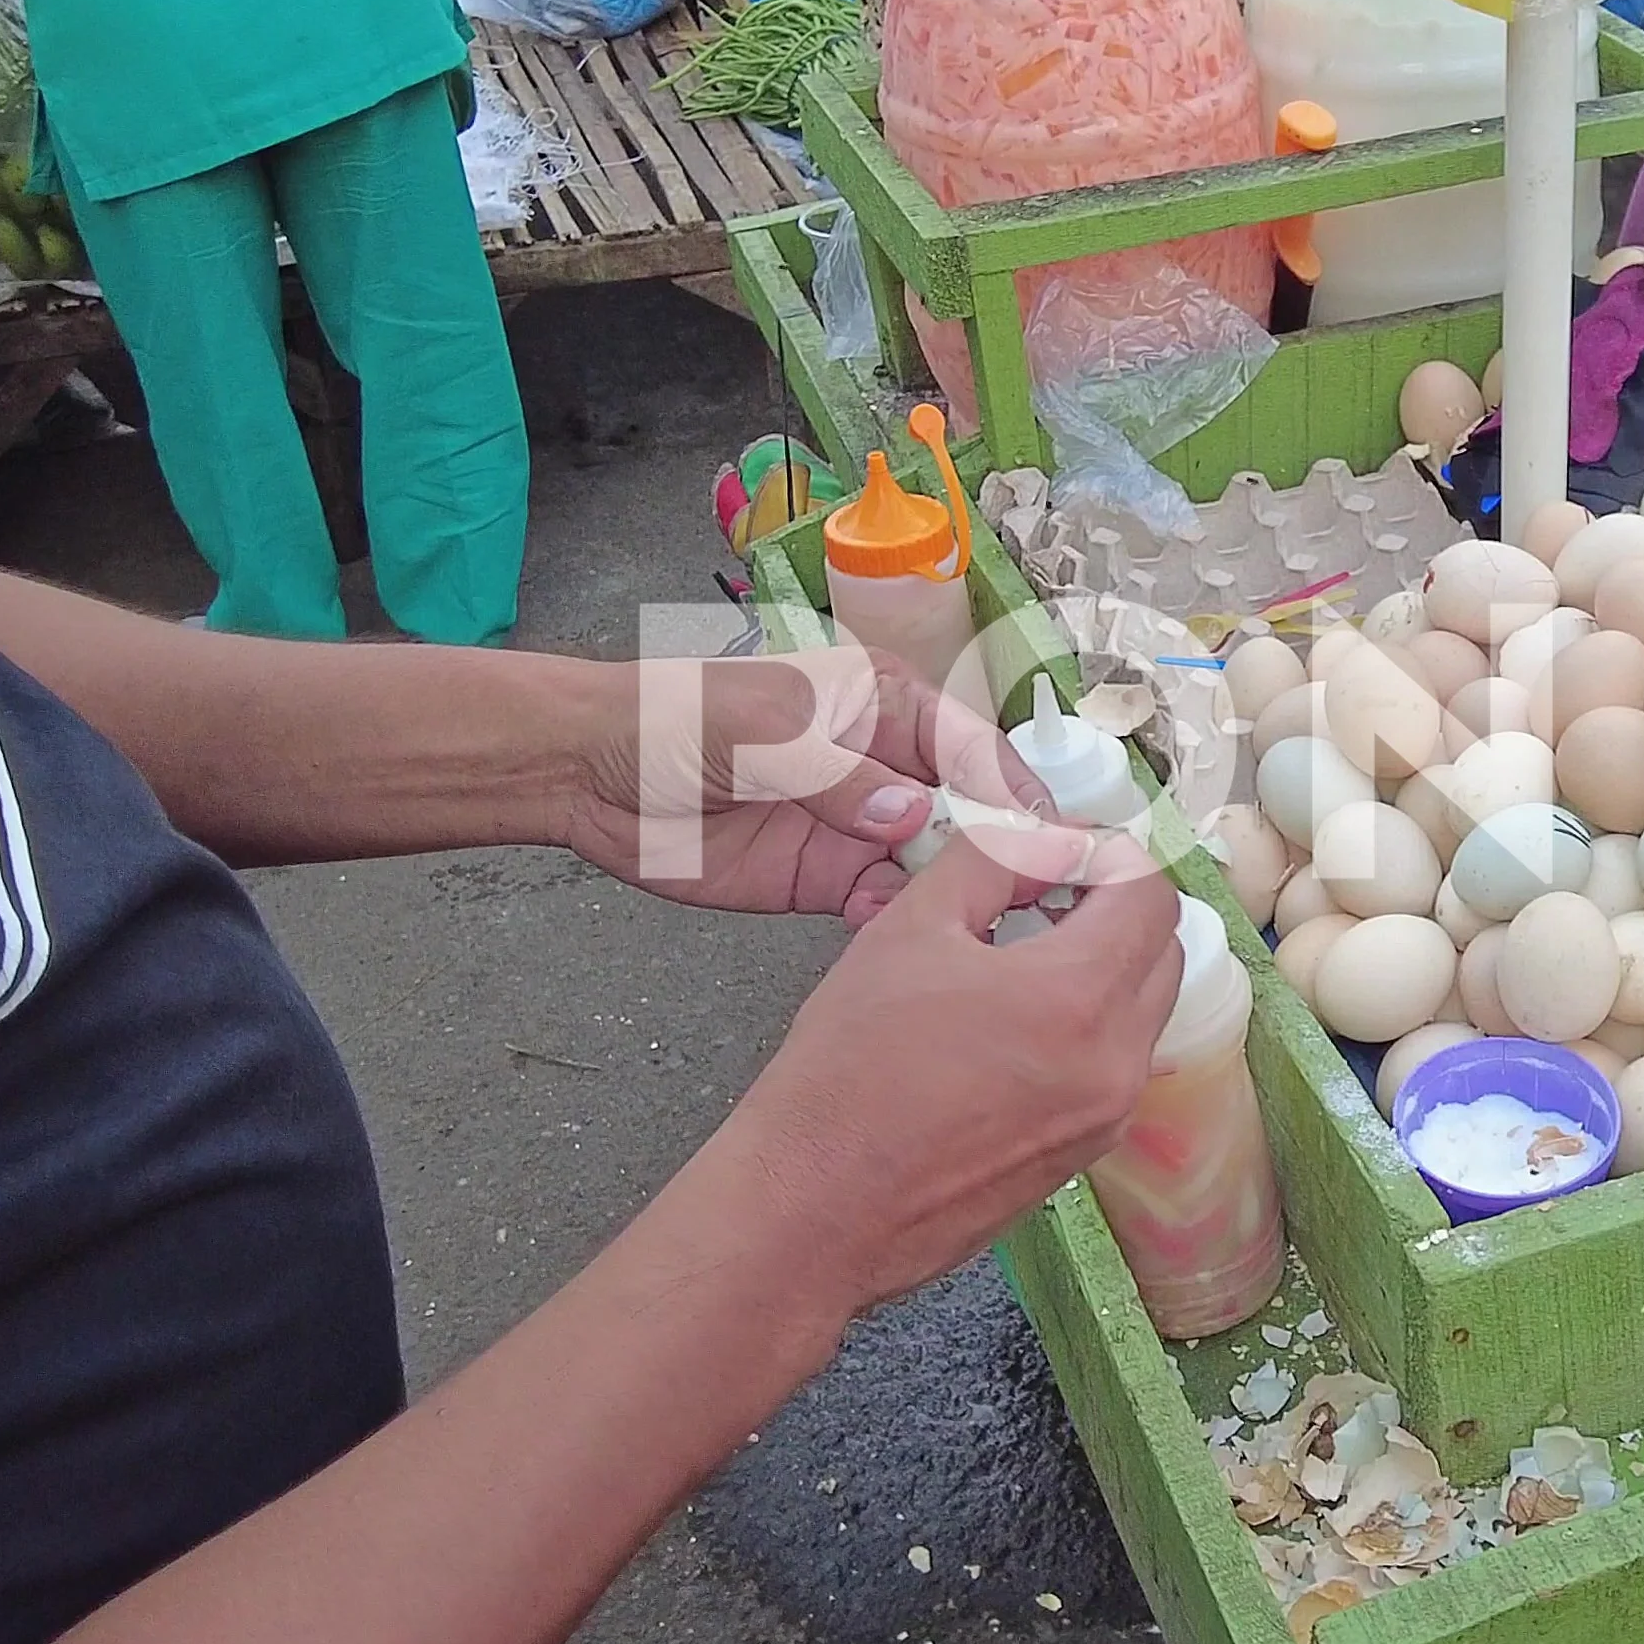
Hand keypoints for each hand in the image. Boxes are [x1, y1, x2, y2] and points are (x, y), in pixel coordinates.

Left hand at [559, 647, 1048, 924]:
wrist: (590, 773)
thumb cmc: (677, 720)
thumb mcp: (765, 736)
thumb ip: (840, 780)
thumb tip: (908, 819)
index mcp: (889, 704)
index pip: (974, 747)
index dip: (1014, 791)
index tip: (1053, 837)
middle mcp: (889, 766)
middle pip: (968, 813)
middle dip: (998, 852)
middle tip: (1032, 899)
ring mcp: (859, 827)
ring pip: (932, 867)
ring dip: (952, 896)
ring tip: (979, 931)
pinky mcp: (826, 879)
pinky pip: (881, 905)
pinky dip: (896, 923)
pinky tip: (903, 938)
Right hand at [727, 832, 1179, 1313]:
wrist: (816, 1206)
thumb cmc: (847, 1075)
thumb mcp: (909, 930)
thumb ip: (990, 862)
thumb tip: (1037, 837)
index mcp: (1080, 999)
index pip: (1148, 893)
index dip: (1107, 855)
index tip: (1062, 850)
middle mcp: (1114, 1065)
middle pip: (1161, 952)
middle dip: (1115, 910)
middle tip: (1045, 893)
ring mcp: (1104, 1119)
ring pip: (1142, 1013)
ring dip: (1103, 970)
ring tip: (1020, 958)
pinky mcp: (1081, 1157)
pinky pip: (1113, 1069)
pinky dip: (1085, 1030)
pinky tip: (1010, 1026)